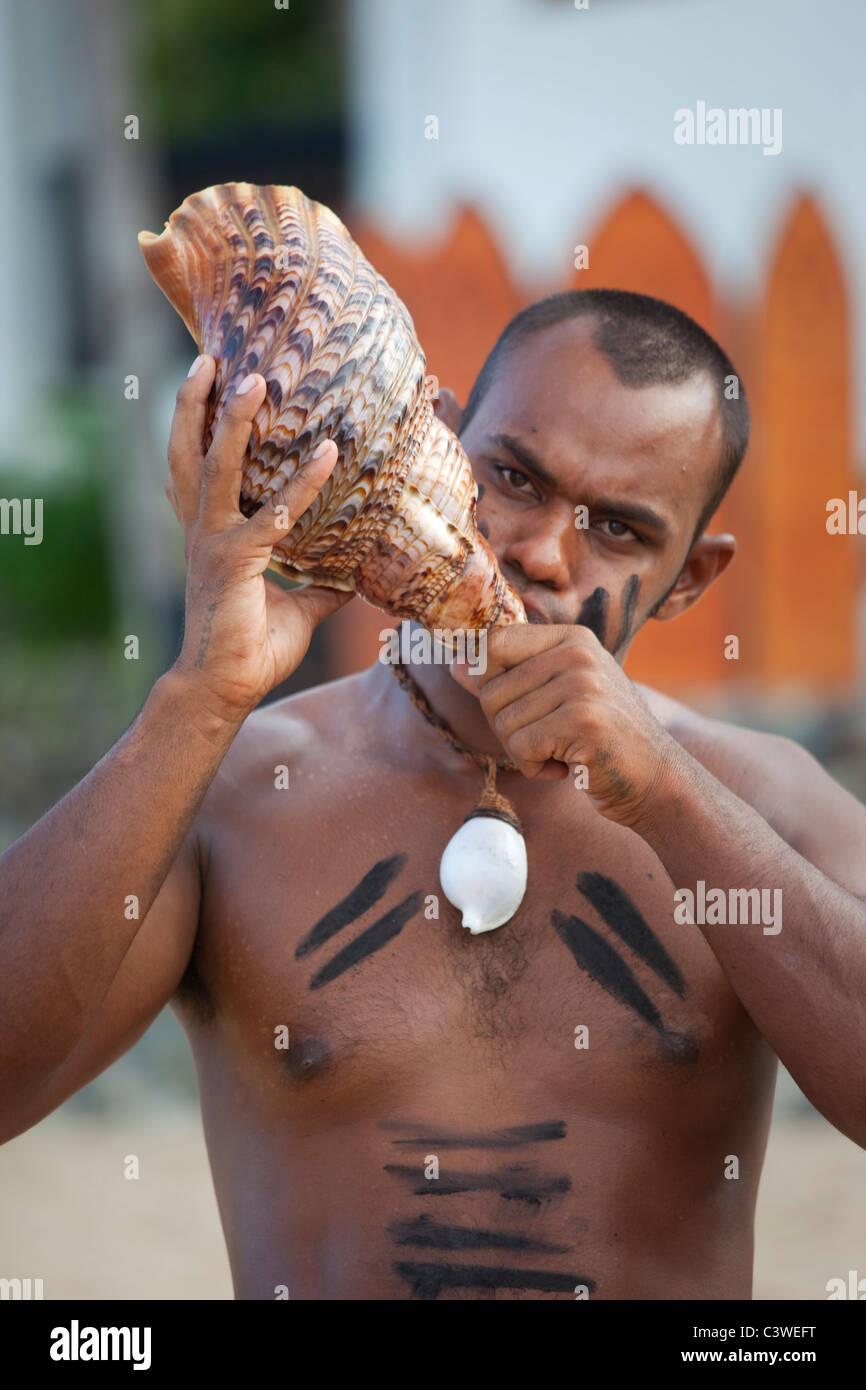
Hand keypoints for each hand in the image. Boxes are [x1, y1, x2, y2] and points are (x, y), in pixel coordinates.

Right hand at [165, 355, 351, 724]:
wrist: (225, 690)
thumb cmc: (253, 647)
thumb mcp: (299, 606)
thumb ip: (323, 582)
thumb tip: (358, 572)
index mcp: (212, 532)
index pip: (202, 466)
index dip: (204, 425)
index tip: (215, 383)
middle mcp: (204, 529)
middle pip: (189, 452)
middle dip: (197, 403)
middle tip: (213, 357)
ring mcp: (214, 543)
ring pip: (215, 468)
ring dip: (230, 421)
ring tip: (251, 379)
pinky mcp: (234, 564)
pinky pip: (271, 515)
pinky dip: (301, 485)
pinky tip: (328, 456)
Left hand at [451, 624, 679, 830]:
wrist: (656, 779)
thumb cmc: (600, 739)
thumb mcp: (555, 698)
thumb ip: (507, 679)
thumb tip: (455, 664)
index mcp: (571, 638)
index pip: (495, 643)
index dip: (489, 684)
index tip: (515, 709)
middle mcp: (577, 653)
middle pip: (491, 690)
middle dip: (508, 729)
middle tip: (546, 741)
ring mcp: (583, 684)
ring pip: (504, 723)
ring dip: (524, 753)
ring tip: (563, 752)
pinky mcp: (584, 720)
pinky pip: (522, 747)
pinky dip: (536, 769)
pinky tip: (568, 767)